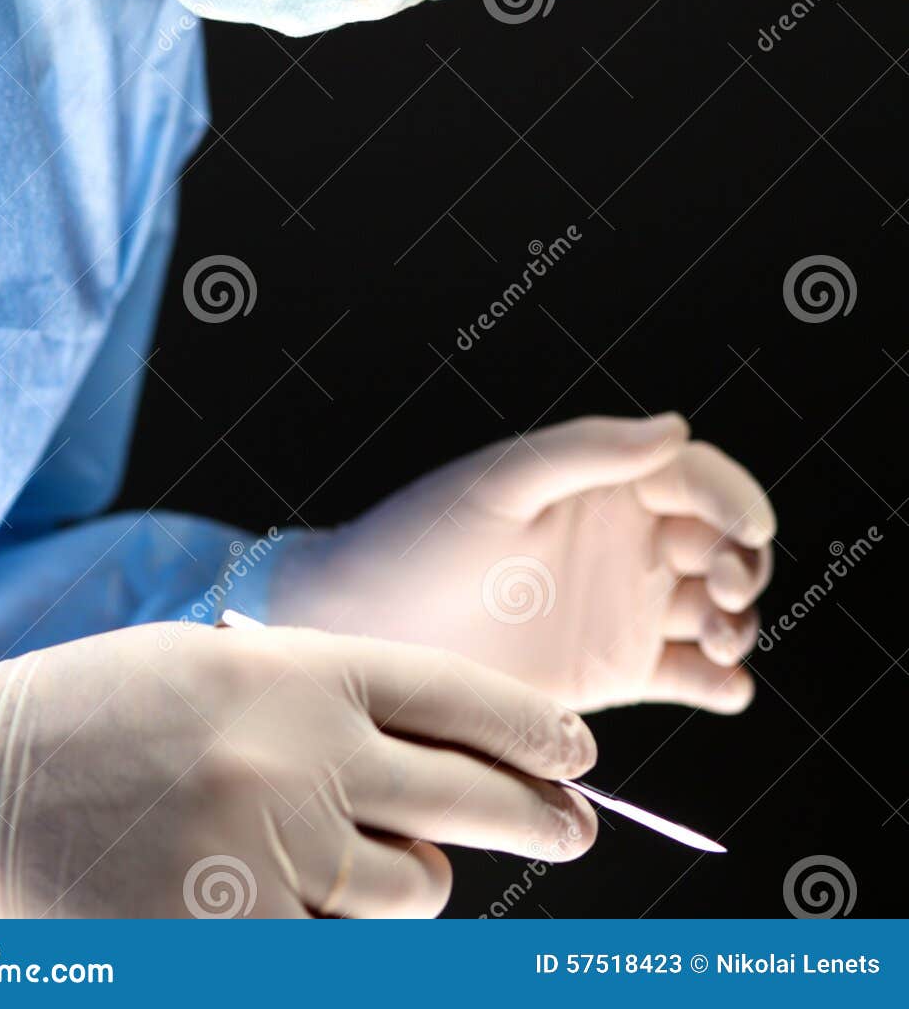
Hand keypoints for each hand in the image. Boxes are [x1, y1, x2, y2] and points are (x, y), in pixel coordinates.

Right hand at [0, 622, 597, 917]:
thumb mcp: (223, 673)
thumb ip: (326, 710)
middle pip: (467, 794)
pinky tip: (273, 902)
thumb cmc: (99, 720)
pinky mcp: (244, 936)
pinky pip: (337, 949)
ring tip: (335, 859)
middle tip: (573, 821)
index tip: (578, 752)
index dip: (531, 725)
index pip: (457, 694)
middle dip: (536, 811)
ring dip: (400, 883)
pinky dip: (325, 932)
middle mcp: (304, 755)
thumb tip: (427, 774)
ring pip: (411, 889)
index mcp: (298, 670)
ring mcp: (277, 852)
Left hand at [271, 415, 774, 713]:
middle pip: (719, 544)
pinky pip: (688, 678)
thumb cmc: (421, 536)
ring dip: (737, 621)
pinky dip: (721, 684)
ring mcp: (624, 607)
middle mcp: (624, 542)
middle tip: (723, 588)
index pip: (694, 479)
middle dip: (742, 562)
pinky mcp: (614, 672)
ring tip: (716, 640)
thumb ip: (587, 453)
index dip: (733, 497)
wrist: (366, 624)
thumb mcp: (500, 483)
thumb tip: (675, 426)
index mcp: (604, 485)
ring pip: (715, 609)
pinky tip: (723, 687)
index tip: (748, 528)